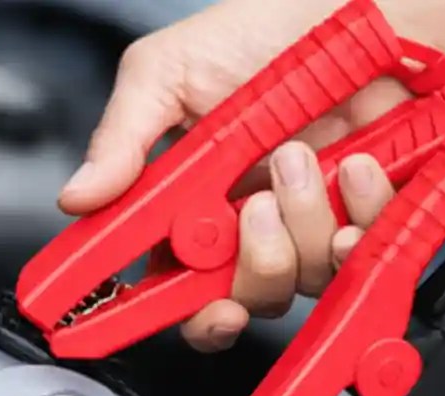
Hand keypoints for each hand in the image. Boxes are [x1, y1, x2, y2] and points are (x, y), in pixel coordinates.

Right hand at [59, 0, 416, 350]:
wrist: (352, 3)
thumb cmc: (260, 29)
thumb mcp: (167, 71)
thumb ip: (120, 138)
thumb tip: (78, 198)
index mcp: (190, 210)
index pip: (175, 291)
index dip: (181, 316)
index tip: (196, 311)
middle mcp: (249, 228)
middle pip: (244, 300)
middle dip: (254, 266)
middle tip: (253, 208)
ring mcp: (309, 226)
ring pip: (305, 278)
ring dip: (305, 219)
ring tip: (302, 157)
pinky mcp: (366, 217)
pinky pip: (366, 250)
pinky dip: (362, 211)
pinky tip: (355, 166)